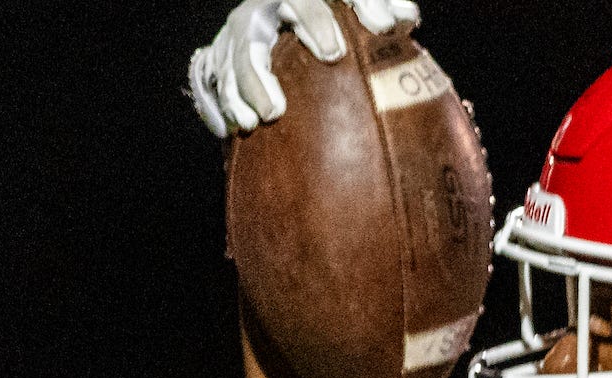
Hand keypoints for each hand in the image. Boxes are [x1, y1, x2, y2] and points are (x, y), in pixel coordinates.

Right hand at [188, 0, 420, 136]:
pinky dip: (213, 104)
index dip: (316, 23)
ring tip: (252, 124)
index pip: (302, 0)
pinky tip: (228, 130)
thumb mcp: (361, 5)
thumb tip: (406, 18)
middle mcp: (258, 13)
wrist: (295, 15)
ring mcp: (236, 36)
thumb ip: (382, 7)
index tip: (336, 53)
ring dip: (235, 95)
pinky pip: (205, 79)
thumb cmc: (340, 15)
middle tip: (275, 111)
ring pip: (224, 63)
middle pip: (249, 38)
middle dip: (257, 75)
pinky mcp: (219, 58)